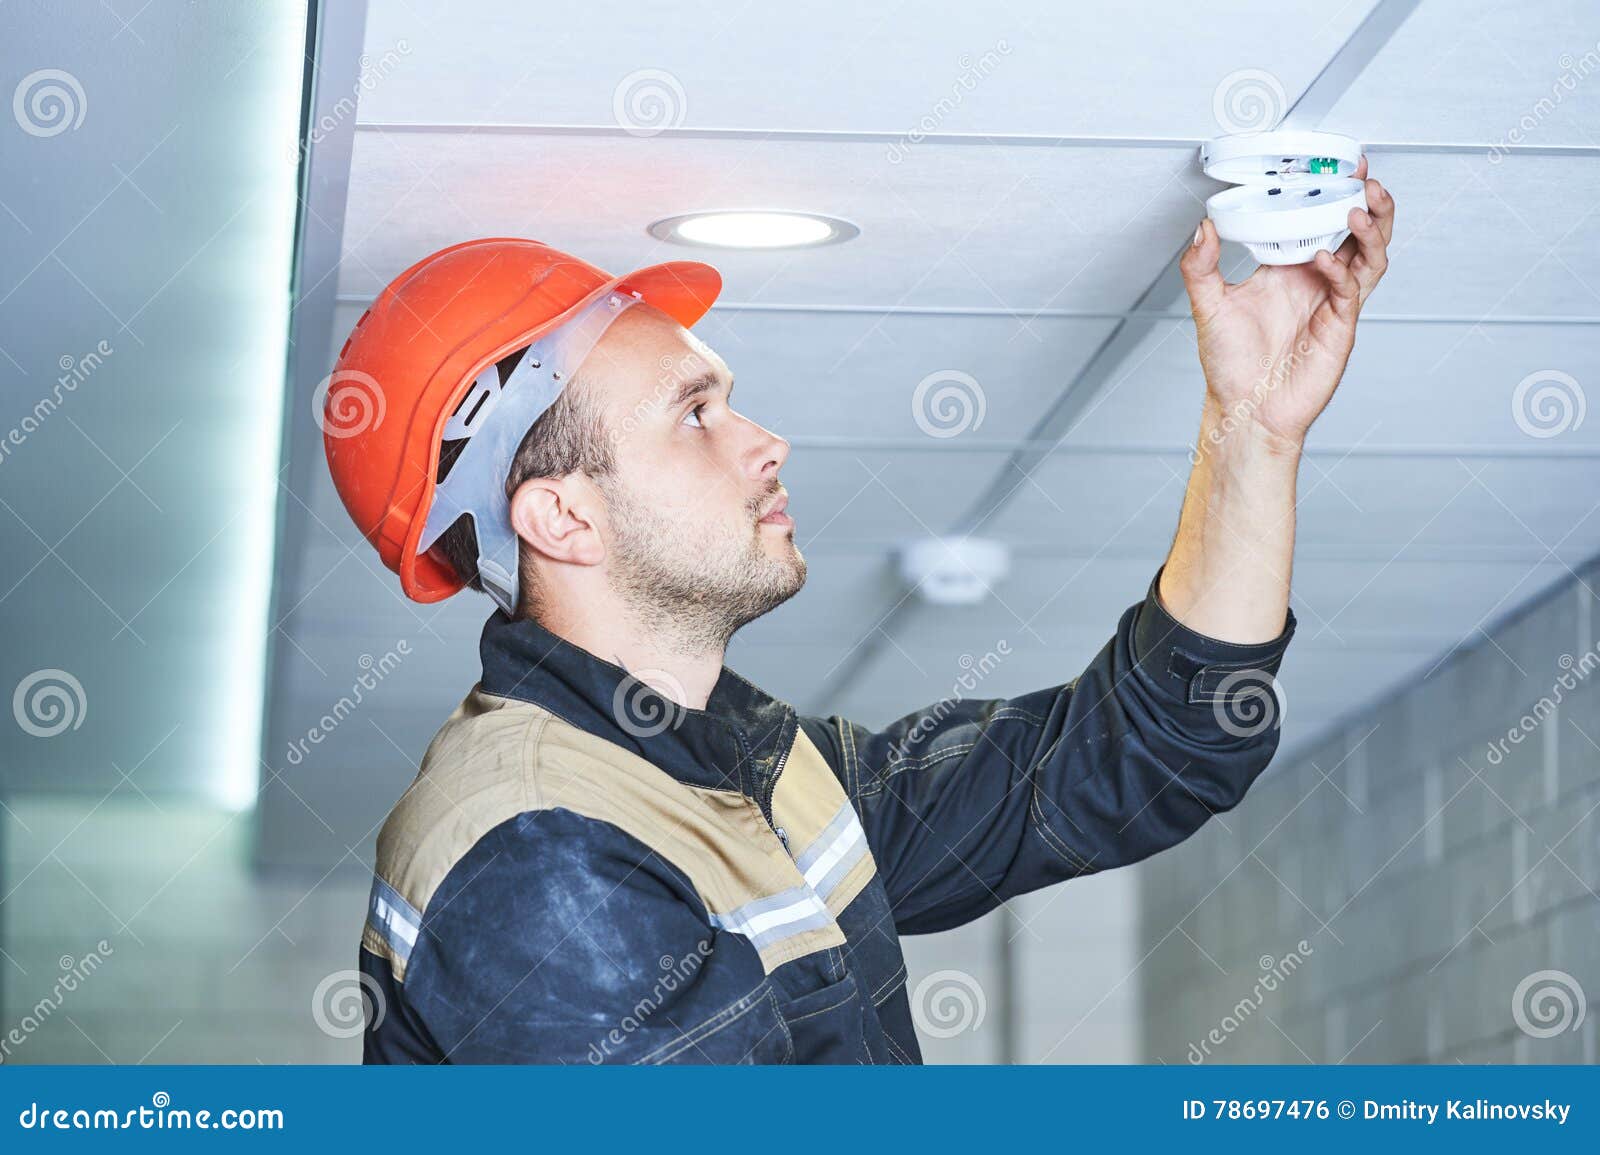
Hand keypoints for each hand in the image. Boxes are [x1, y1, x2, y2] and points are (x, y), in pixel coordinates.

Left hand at [1180, 156, 1394, 451]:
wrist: (1245, 411)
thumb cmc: (1231, 366)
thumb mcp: (1208, 306)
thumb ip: (1200, 267)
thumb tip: (1201, 227)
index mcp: (1290, 269)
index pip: (1321, 222)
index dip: (1333, 194)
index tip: (1337, 165)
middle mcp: (1316, 282)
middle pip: (1359, 233)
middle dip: (1368, 202)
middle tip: (1364, 176)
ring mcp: (1332, 303)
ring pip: (1369, 256)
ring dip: (1370, 229)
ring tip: (1359, 206)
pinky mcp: (1339, 327)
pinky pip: (1350, 290)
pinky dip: (1341, 270)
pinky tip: (1323, 259)